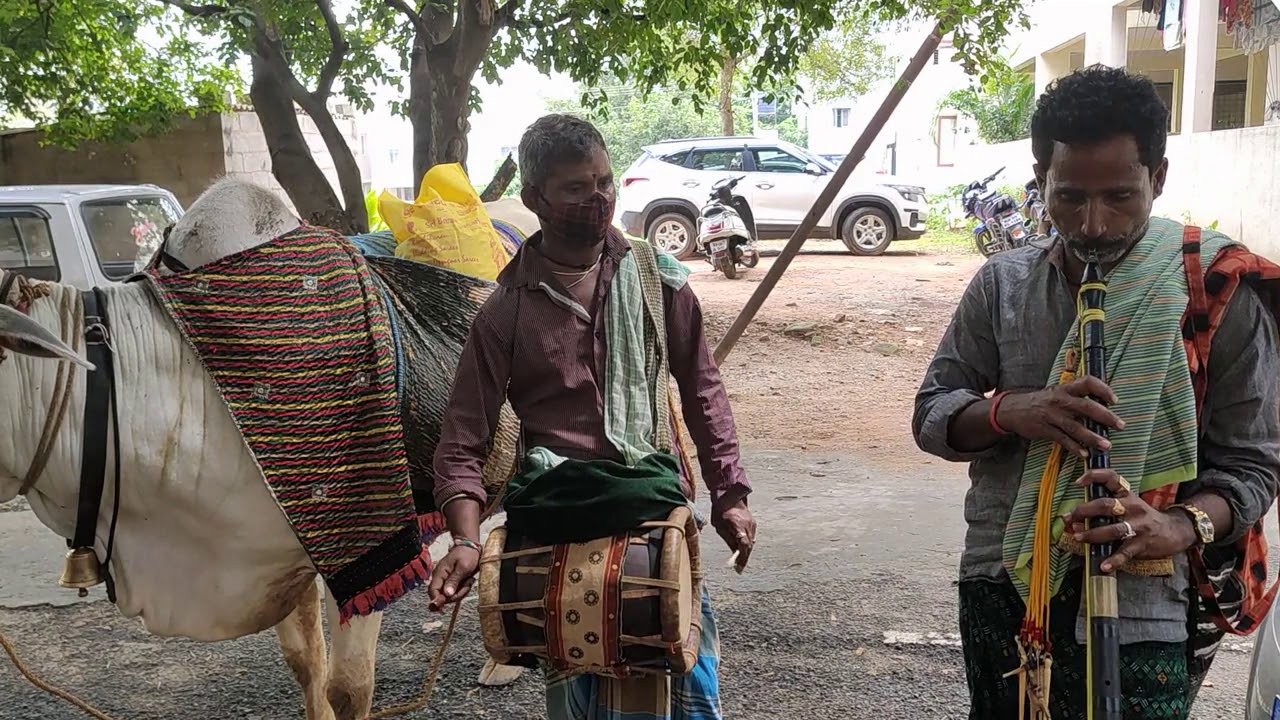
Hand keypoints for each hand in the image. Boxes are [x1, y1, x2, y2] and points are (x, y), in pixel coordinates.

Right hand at [428, 544, 479, 611]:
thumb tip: (446, 594)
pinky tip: (468, 581)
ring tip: (469, 580)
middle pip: (442, 596)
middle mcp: (440, 578)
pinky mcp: (452, 582)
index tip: (445, 607)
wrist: (472, 547)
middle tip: (467, 585)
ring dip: (461, 592)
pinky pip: (455, 592)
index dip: (437, 600)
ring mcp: (446, 580)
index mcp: (440, 573)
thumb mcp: (463, 567)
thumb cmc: (467, 554)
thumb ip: (454, 581)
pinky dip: (463, 589)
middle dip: (455, 595)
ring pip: (450, 596)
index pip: (433, 591)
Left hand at [712, 501, 756, 570]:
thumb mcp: (719, 526)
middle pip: (749, 546)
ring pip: (751, 542)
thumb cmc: (720, 511)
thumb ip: (728, 539)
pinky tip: (743, 549)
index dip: (742, 557)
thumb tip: (734, 552)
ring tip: (740, 561)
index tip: (738, 567)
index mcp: (737, 525)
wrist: (729, 495)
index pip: (744, 544)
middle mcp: (747, 525)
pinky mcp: (753, 523)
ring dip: (746, 551)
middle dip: (744, 558)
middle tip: (739, 568)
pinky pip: (752, 536)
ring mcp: (752, 524)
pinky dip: (748, 543)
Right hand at [996, 377, 1124, 457]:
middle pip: (1086, 407)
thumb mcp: (1056, 392)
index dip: (1103, 389)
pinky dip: (1075, 448)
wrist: (1012, 409)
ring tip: (1106, 445)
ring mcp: (1052, 416)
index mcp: (1065, 389)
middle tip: (1120, 425)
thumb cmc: (1040, 401)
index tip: (1114, 400)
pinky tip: (1084, 454)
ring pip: (1076, 427)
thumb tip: (1101, 403)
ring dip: (1093, 437)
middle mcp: (1060, 401)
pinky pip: (1063, 440)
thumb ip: (1076, 396)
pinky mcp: (1046, 430)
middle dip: (1106, 416)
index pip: (1088, 382)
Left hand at [1062, 469, 1198, 572]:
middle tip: (1069, 517)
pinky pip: (1125, 553)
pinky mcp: (1142, 544)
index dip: (1095, 476)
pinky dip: (1114, 561)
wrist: (1174, 531)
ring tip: (1078, 537)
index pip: (1112, 478)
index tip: (1078, 482)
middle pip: (1106, 505)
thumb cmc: (1143, 517)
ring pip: (1113, 529)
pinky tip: (1103, 566)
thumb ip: (1105, 507)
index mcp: (1127, 495)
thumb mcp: (1129, 504)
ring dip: (1093, 534)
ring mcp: (1138, 526)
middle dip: (1084, 511)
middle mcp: (1132, 508)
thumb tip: (1076, 519)